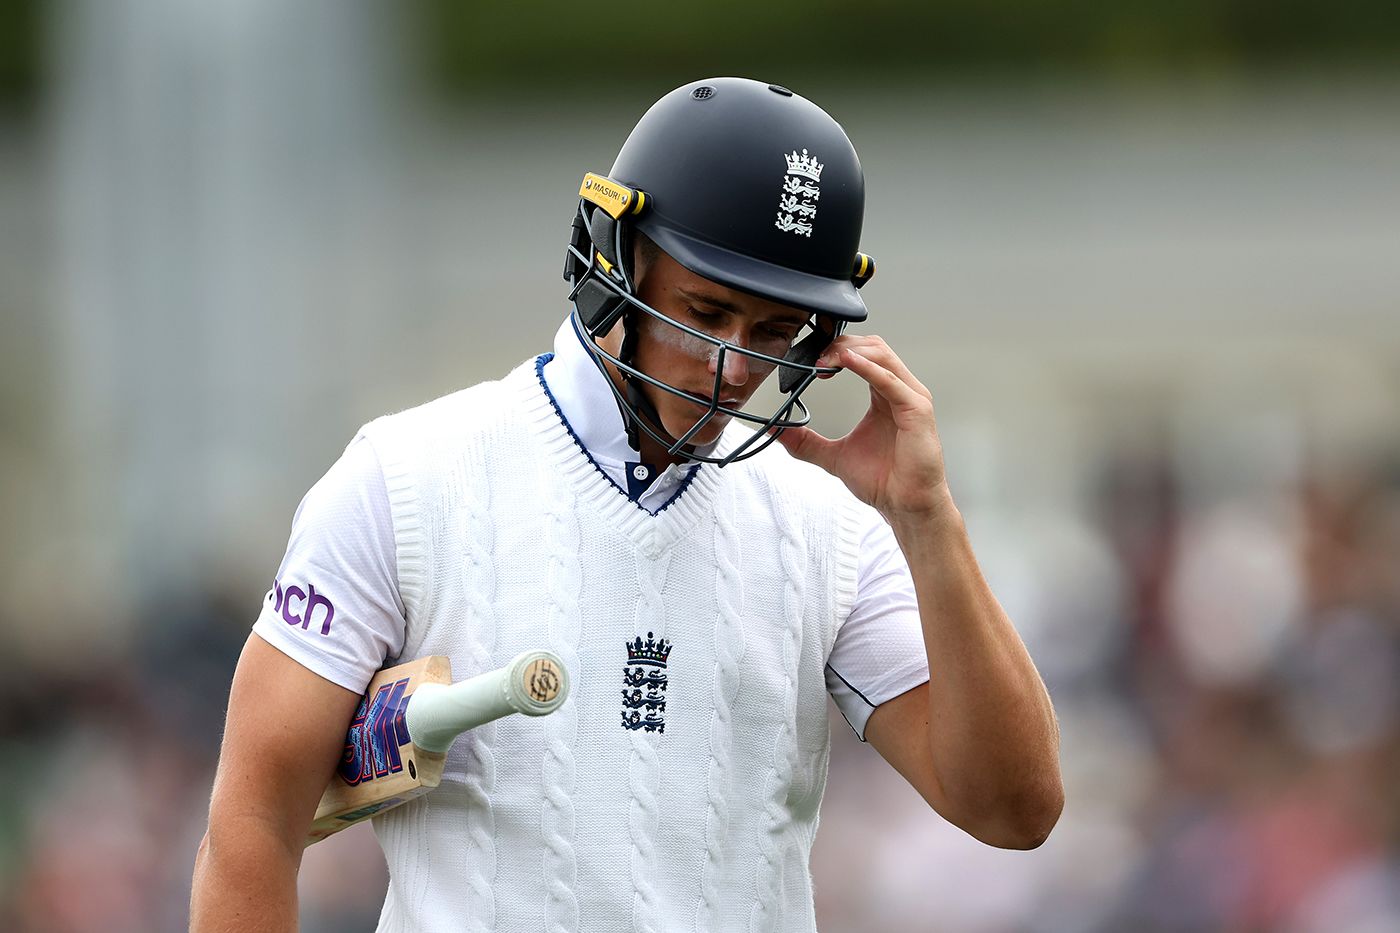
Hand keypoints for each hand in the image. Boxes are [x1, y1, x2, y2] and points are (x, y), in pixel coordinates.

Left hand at [776, 336, 949, 519]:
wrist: (905, 506)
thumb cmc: (883, 480)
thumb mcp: (834, 456)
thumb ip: (807, 442)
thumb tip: (776, 432)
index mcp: (884, 394)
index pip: (862, 354)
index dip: (835, 350)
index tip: (809, 360)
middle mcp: (900, 390)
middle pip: (872, 347)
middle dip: (840, 345)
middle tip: (813, 357)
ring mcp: (911, 397)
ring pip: (882, 355)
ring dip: (850, 352)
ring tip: (824, 360)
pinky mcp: (917, 410)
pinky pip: (890, 381)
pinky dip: (867, 368)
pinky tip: (846, 362)